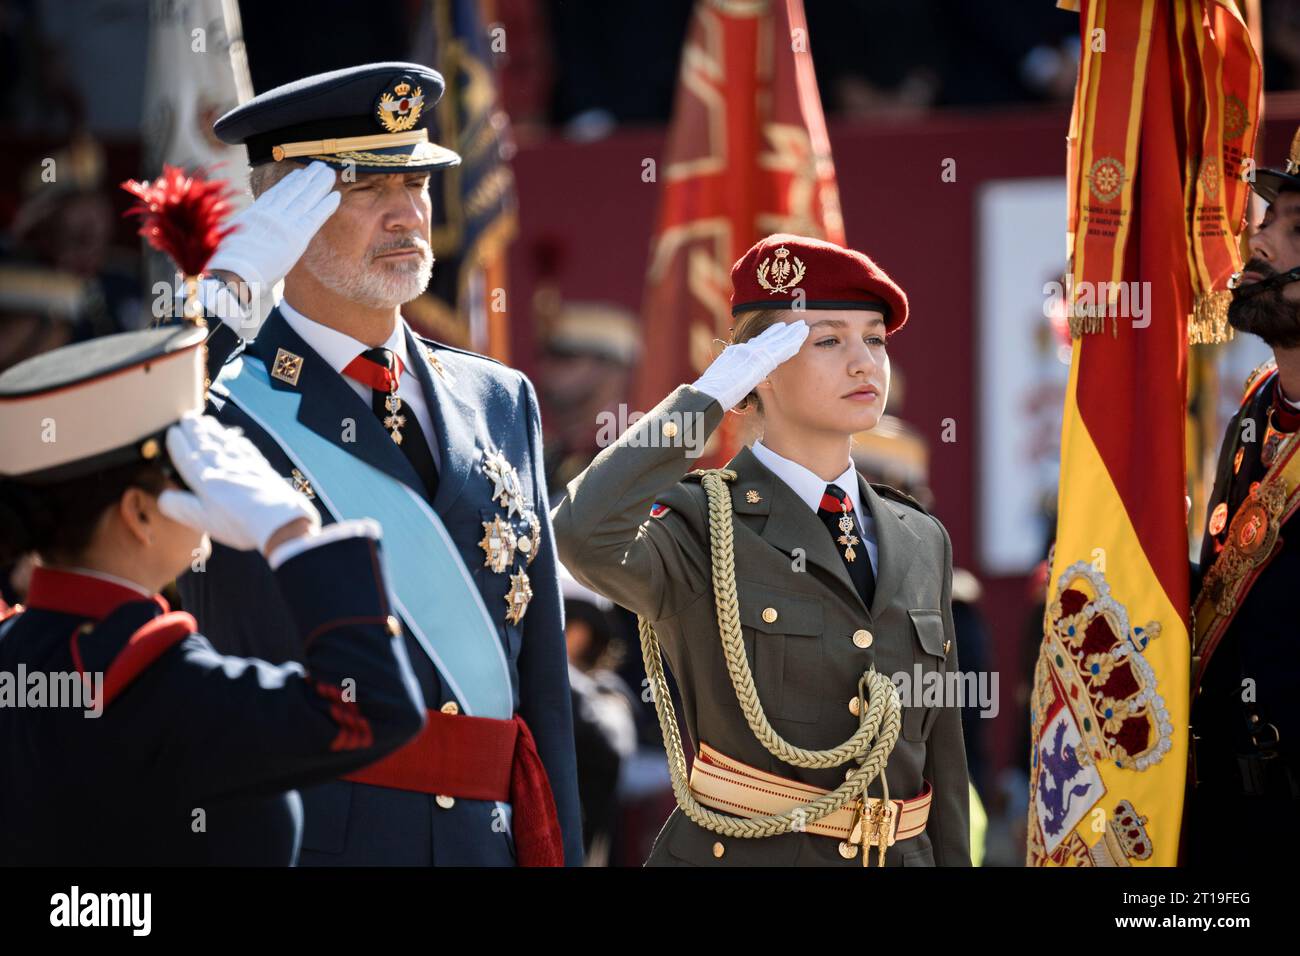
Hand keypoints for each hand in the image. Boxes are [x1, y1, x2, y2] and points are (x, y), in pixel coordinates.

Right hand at [158, 413, 320, 553]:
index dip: (178, 444)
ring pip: (224, 443)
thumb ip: (180, 507)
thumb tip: (163, 496)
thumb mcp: (202, 520)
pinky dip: (236, 440)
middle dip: (195, 430)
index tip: (172, 430)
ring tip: (206, 421)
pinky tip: (235, 438)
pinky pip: (245, 448)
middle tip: (187, 416)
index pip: (188, 457)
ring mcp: (244, 464)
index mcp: (205, 480)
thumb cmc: (239, 523)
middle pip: (206, 444)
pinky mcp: (261, 467)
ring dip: (213, 431)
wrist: (280, 519)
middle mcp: (224, 467)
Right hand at [205, 161, 340, 302]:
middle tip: (319, 166)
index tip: (298, 173)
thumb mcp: (229, 238)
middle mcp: (270, 214)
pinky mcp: (297, 236)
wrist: (233, 273)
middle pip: (293, 191)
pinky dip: (326, 205)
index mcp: (254, 214)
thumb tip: (240, 231)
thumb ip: (241, 231)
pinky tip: (336, 196)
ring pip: (305, 199)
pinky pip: (315, 217)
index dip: (288, 183)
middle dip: (307, 177)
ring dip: (319, 184)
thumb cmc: (227, 263)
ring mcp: (284, 223)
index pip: (275, 195)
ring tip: (329, 173)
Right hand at [691, 320, 809, 409]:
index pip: (757, 341)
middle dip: (783, 331)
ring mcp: (752, 353)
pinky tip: (801, 338)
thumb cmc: (711, 393)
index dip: (770, 334)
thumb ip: (731, 376)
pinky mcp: (760, 361)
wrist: (710, 393)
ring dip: (791, 333)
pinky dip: (791, 342)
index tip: (780, 328)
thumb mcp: (721, 380)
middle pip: (768, 337)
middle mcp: (745, 349)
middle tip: (796, 324)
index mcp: (736, 353)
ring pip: (777, 340)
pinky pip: (780, 350)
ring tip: (803, 326)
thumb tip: (733, 381)